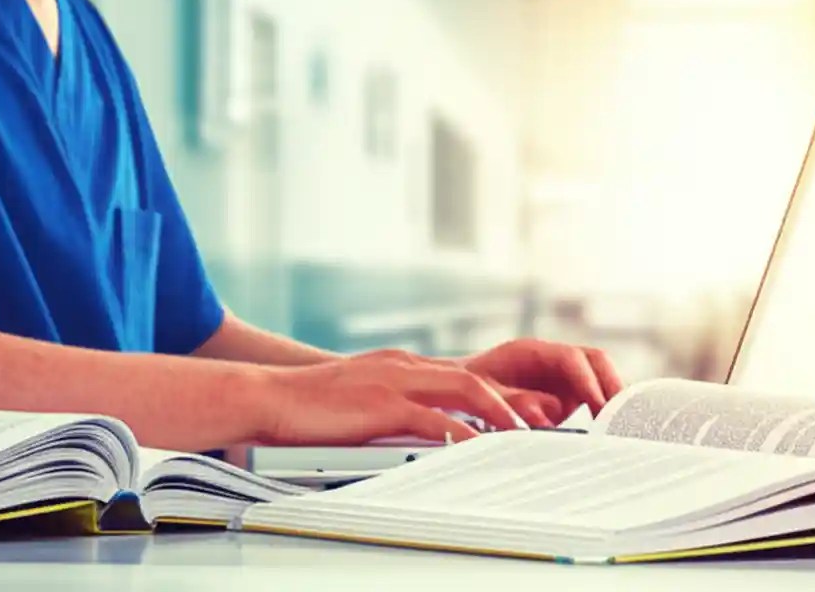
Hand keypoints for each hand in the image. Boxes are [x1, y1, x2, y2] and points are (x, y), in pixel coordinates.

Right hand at [254, 350, 524, 445]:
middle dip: (515, 402)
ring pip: (465, 392)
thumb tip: (421, 432)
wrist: (270, 396)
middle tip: (544, 423)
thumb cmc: (310, 406)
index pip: (465, 376)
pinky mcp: (381, 405)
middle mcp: (405, 368)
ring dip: (500, 414)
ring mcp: (395, 383)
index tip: (529, 413)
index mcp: (402, 366)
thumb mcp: (361, 399)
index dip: (502, 394)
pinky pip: (433, 419)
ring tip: (524, 436)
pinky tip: (477, 449)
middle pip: (476, 380)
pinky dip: (460, 434)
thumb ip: (393, 408)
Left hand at [460, 339, 622, 422]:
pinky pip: (589, 401)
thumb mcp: (481, 394)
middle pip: (594, 362)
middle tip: (622, 418)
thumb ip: (514, 401)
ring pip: (597, 381)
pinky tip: (606, 436)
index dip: (588, 381)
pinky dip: (600, 414)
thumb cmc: (464, 389)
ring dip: (610, 402)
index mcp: (531, 352)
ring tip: (619, 430)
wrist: (454, 392)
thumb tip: (546, 414)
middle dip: (612, 387)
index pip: (571, 358)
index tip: (600, 407)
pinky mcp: (562, 397)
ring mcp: (558, 378)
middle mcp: (550, 361)